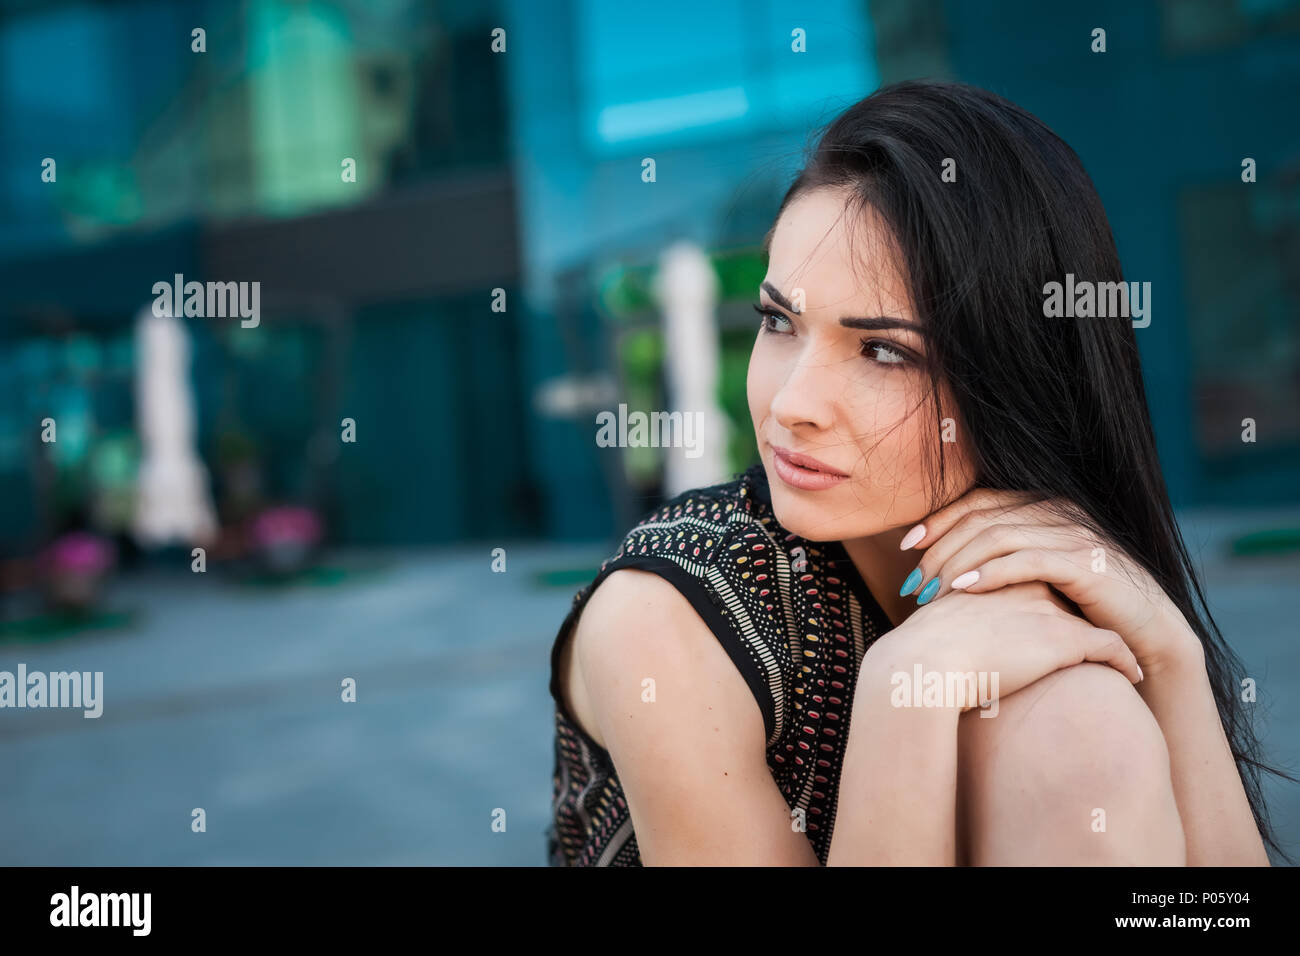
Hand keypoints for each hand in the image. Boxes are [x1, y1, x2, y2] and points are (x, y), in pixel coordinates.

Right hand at [864, 580, 1142, 711]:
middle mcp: (1028, 584)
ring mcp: (1048, 609)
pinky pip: (1110, 649)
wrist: (924, 665)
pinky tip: (1131, 677)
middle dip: (1093, 607)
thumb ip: (955, 622)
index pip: (1042, 578)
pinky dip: (1124, 662)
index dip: (1059, 595)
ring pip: (1098, 617)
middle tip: (1111, 625)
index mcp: (998, 576)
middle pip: (1074, 590)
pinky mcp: (1064, 638)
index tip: (1072, 614)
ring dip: (1116, 636)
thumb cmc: (920, 654)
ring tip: (1128, 657)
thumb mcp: (937, 626)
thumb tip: (950, 641)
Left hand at [895, 489, 1200, 670]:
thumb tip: (941, 568)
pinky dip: (990, 573)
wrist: (1144, 631)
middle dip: (939, 549)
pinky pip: (1027, 560)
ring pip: (997, 537)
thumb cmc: (1081, 607)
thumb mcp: (1035, 576)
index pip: (978, 502)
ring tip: (929, 591)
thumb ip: (1000, 560)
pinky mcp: (1085, 563)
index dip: (938, 521)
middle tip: (912, 582)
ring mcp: (1072, 534)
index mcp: (1043, 505)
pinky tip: (963, 590)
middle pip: (980, 519)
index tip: (906, 547)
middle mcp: (1057, 510)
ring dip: (956, 564)